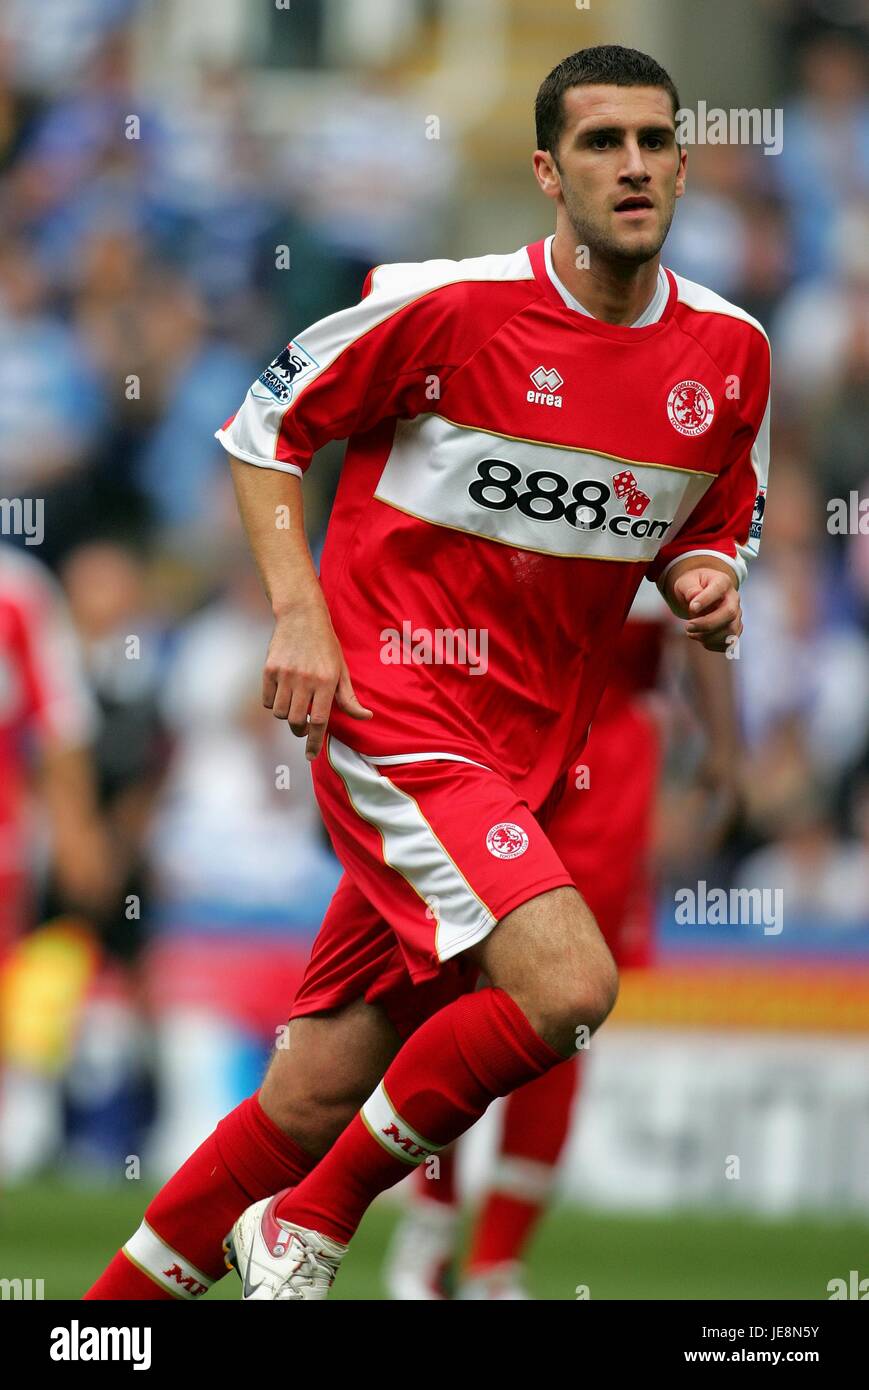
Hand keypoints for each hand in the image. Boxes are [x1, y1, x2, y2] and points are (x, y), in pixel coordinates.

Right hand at [263, 597, 372, 759]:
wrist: (301, 616)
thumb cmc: (325, 645)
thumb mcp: (342, 670)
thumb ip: (349, 698)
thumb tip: (366, 717)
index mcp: (326, 681)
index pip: (320, 721)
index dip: (314, 742)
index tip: (310, 756)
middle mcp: (305, 680)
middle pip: (297, 721)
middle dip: (300, 730)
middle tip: (304, 725)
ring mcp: (285, 674)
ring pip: (281, 713)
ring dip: (288, 716)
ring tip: (295, 706)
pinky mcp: (269, 670)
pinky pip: (268, 701)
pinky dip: (275, 704)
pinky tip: (283, 694)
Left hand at [668, 566, 741, 652]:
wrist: (701, 594)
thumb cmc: (693, 587)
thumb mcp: (686, 582)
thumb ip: (689, 589)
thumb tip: (694, 600)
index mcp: (722, 582)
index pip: (719, 589)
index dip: (706, 600)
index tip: (691, 608)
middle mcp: (734, 598)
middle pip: (729, 613)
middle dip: (707, 624)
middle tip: (688, 627)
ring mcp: (737, 616)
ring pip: (730, 631)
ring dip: (708, 637)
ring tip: (690, 632)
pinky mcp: (734, 630)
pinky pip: (728, 643)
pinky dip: (711, 645)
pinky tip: (698, 637)